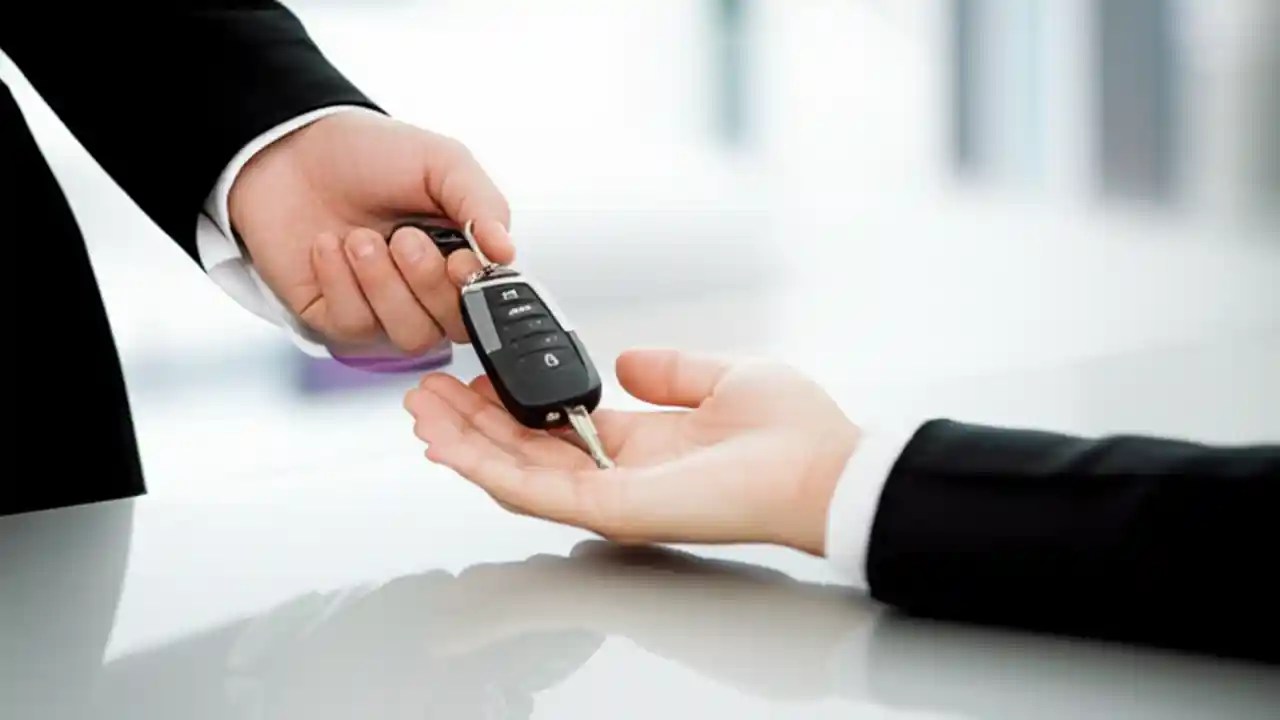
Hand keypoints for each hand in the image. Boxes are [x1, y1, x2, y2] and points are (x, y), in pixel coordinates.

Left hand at [228, 110, 513, 352]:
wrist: (290, 146)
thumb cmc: (367, 153)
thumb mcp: (441, 162)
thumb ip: (482, 204)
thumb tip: (507, 251)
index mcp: (460, 254)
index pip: (488, 302)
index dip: (477, 293)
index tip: (461, 260)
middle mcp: (425, 289)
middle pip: (452, 328)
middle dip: (427, 284)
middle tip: (404, 237)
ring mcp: (381, 308)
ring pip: (408, 335)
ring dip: (383, 285)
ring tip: (359, 239)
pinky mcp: (335, 317)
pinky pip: (353, 326)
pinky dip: (340, 283)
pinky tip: (328, 246)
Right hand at [403, 348, 860, 554]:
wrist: (827, 469)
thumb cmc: (794, 432)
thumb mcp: (722, 376)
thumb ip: (669, 371)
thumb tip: (626, 360)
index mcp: (641, 446)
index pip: (555, 431)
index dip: (509, 406)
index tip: (472, 375)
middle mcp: (618, 474)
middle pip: (523, 452)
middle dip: (470, 423)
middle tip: (426, 393)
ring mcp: (611, 497)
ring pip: (515, 475)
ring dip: (463, 444)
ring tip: (420, 410)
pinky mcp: (612, 510)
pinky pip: (534, 493)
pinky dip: (486, 468)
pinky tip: (449, 442)